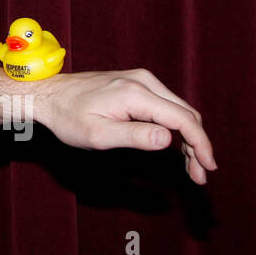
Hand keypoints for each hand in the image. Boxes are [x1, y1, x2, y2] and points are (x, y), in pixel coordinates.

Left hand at [34, 68, 216, 183]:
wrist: (46, 94)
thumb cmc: (67, 117)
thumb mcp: (98, 135)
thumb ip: (134, 136)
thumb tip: (169, 139)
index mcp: (135, 93)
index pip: (183, 119)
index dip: (201, 145)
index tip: (208, 169)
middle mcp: (143, 80)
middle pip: (186, 114)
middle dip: (198, 145)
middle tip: (199, 175)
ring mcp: (140, 79)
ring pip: (178, 109)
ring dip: (189, 137)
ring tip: (191, 167)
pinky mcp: (136, 83)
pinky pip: (165, 105)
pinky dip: (175, 126)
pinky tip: (176, 147)